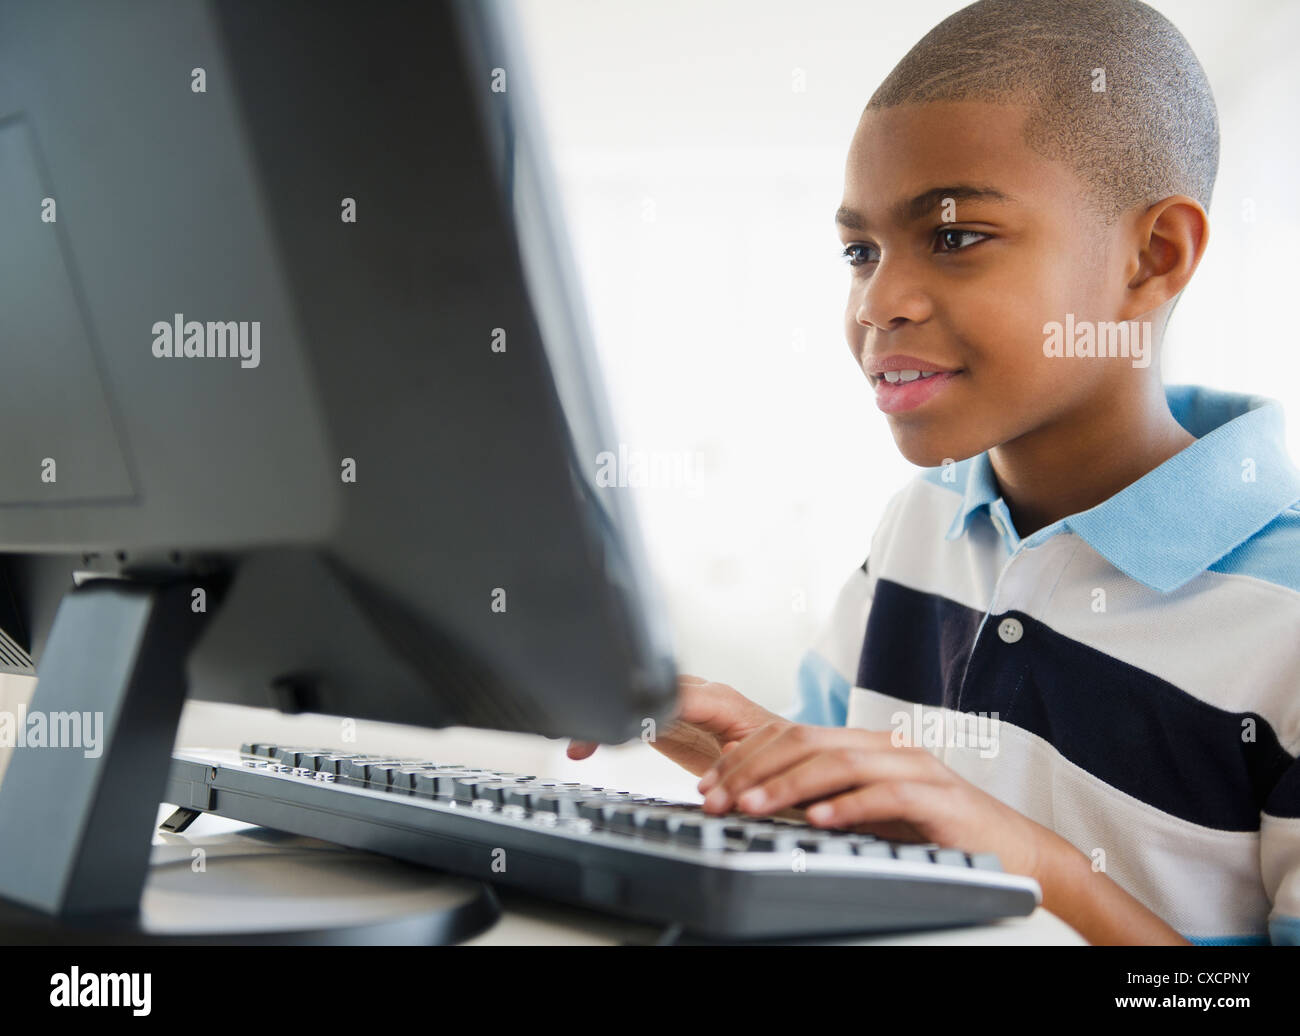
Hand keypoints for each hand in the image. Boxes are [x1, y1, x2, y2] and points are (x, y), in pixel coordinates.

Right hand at [565, 675, 781, 777]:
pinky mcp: (671, 719)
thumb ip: (741, 757)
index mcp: (721, 700)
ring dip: (605, 721)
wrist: (783, 757)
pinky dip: (610, 733)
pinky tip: (585, 747)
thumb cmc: (777, 758)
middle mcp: (698, 695)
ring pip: (635, 702)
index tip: (623, 724)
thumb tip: (724, 756)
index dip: (649, 708)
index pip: (679, 696)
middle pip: (647, 693)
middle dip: (615, 709)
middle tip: (585, 734)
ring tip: (577, 744)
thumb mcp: (763, 760)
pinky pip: (634, 720)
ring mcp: (682, 705)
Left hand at [695, 722, 1065, 881]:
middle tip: (718, 797)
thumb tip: (756, 797)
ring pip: (841, 762)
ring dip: (790, 785)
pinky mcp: (940, 800)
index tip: (708, 784)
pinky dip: (849, 806)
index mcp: (864, 745)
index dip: (744, 756)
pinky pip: (887, 796)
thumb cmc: (933, 832)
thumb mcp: (863, 810)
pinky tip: (819, 820)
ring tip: (754, 806)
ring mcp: (914, 769)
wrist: (1012, 852)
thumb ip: (819, 796)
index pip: (791, 734)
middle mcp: (886, 747)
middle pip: (808, 741)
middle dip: (754, 769)